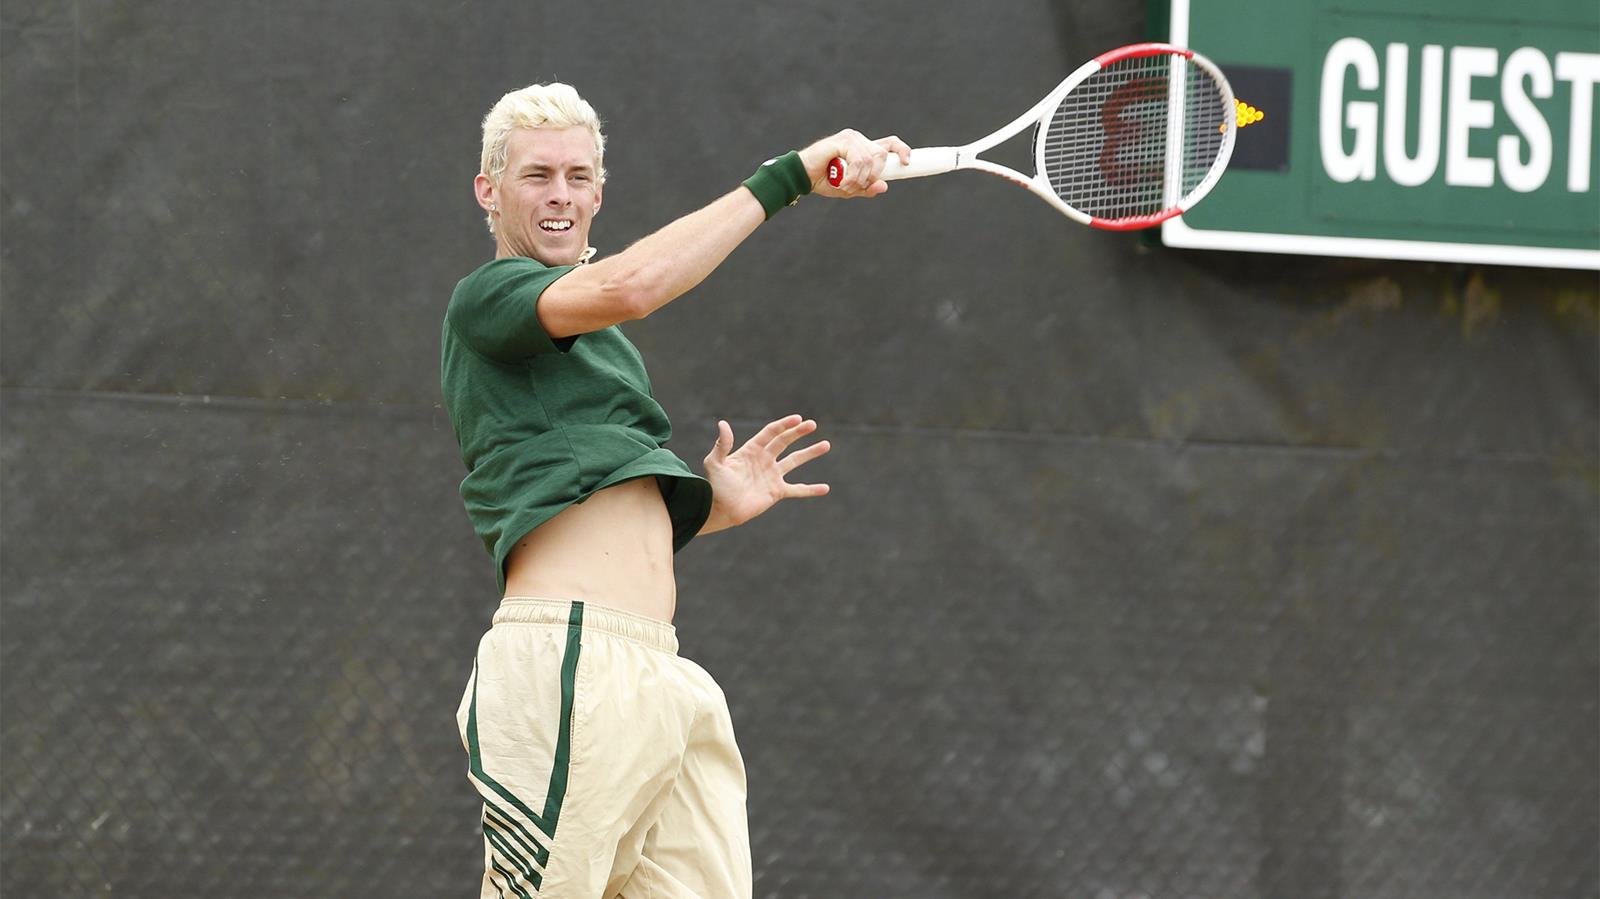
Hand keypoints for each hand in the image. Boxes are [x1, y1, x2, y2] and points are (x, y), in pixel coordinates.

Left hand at [699, 414, 831, 534]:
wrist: (721, 510)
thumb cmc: (716, 486)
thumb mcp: (715, 463)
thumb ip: (721, 445)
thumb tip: (723, 423)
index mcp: (751, 450)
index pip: (771, 433)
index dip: (784, 425)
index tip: (798, 419)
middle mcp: (764, 460)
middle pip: (785, 442)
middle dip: (799, 432)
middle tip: (813, 424)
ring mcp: (772, 475)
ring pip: (795, 461)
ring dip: (810, 452)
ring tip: (826, 444)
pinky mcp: (777, 491)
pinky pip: (797, 490)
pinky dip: (811, 490)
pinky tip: (825, 488)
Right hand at [798, 130, 912, 197]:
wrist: (803, 176)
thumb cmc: (824, 180)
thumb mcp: (850, 189)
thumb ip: (866, 188)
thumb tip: (884, 186)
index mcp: (864, 149)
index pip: (889, 144)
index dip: (901, 150)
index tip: (906, 163)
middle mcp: (859, 140)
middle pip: (881, 155)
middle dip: (873, 176)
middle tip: (856, 186)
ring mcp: (851, 138)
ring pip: (871, 160)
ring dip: (859, 179)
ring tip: (845, 186)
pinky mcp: (843, 140)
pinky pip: (859, 160)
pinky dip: (853, 176)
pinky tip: (842, 181)